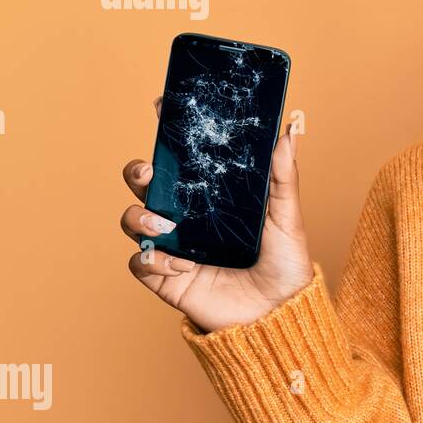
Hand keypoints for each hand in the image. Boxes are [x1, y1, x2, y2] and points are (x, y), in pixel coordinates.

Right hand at [120, 95, 314, 333]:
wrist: (280, 316)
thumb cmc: (285, 264)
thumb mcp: (287, 217)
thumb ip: (284, 175)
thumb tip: (290, 128)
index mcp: (213, 196)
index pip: (183, 158)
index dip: (169, 132)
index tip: (164, 106)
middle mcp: (188, 216)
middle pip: (145, 183)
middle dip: (138, 171)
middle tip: (151, 173)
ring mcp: (174, 245)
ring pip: (132, 218)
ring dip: (138, 216)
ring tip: (166, 225)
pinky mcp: (166, 278)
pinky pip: (140, 262)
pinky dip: (152, 260)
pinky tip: (181, 265)